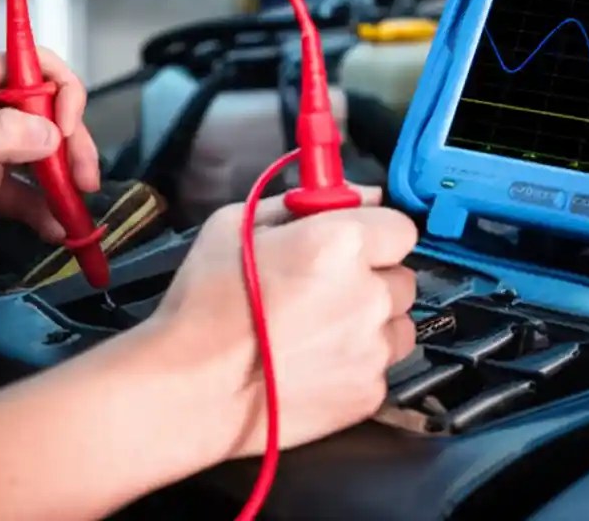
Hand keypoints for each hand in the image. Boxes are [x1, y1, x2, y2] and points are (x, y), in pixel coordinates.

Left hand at [0, 52, 100, 263]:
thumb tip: (50, 133)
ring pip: (47, 156)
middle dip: (72, 144)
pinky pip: (33, 196)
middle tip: (84, 174)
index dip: (56, 89)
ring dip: (67, 181)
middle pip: (47, 113)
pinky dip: (49, 212)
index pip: (26, 64)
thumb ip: (1, 136)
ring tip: (74, 207)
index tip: (66, 125)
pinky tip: (55, 227)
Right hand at [147, 188, 417, 460]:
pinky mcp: (369, 394)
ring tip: (319, 334)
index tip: (353, 248)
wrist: (187, 391)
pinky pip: (379, 370)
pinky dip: (357, 367)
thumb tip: (362, 196)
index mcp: (344, 244)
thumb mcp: (236, 227)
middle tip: (325, 293)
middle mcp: (371, 294)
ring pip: (397, 327)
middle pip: (401, 281)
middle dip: (372, 283)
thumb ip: (306, 204)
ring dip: (371, 326)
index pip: (401, 230)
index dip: (376, 238)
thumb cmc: (203, 305)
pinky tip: (314, 366)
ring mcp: (374, 349)